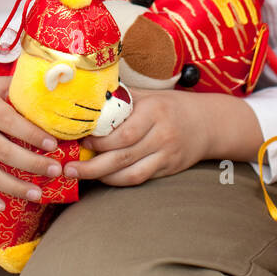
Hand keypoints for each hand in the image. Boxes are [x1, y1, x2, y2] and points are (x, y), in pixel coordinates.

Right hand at [0, 76, 63, 211]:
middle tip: (55, 171)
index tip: (53, 145)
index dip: (32, 134)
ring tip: (38, 195)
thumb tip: (48, 89)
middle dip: (32, 164)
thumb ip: (13, 88)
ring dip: (14, 187)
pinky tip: (2, 206)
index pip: (9, 120)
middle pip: (3, 150)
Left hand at [67, 89, 214, 186]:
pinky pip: (140, 179)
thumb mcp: (148, 95)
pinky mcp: (169, 169)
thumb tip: (86, 98)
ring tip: (79, 176)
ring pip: (130, 173)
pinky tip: (103, 178)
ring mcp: (167, 154)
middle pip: (122, 155)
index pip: (123, 132)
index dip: (99, 141)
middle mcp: (162, 134)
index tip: (79, 141)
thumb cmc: (170, 106)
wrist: (207, 123)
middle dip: (92, 165)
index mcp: (154, 111)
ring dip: (102, 177)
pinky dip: (118, 180)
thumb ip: (121, 98)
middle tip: (69, 168)